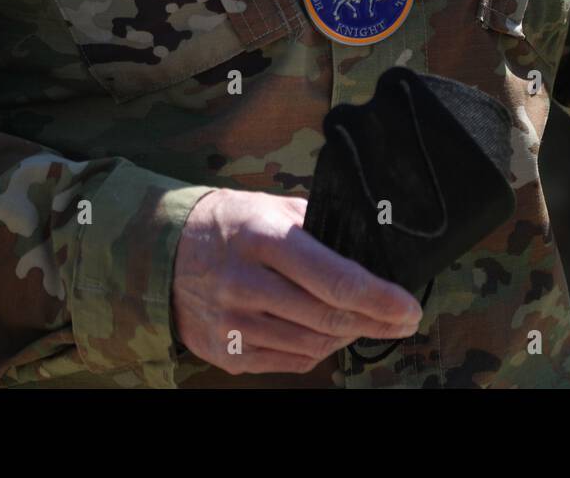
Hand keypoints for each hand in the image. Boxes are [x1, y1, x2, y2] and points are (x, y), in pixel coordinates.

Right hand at [172, 189, 422, 374]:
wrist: (159, 252)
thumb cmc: (231, 223)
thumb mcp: (271, 207)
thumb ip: (319, 228)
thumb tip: (374, 253)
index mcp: (261, 238)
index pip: (333, 279)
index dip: (379, 299)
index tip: (409, 308)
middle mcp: (243, 283)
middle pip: (327, 318)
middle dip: (375, 322)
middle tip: (403, 319)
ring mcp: (230, 323)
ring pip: (312, 345)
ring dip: (347, 336)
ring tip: (365, 322)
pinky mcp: (224, 352)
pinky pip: (288, 361)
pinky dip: (316, 350)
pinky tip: (328, 334)